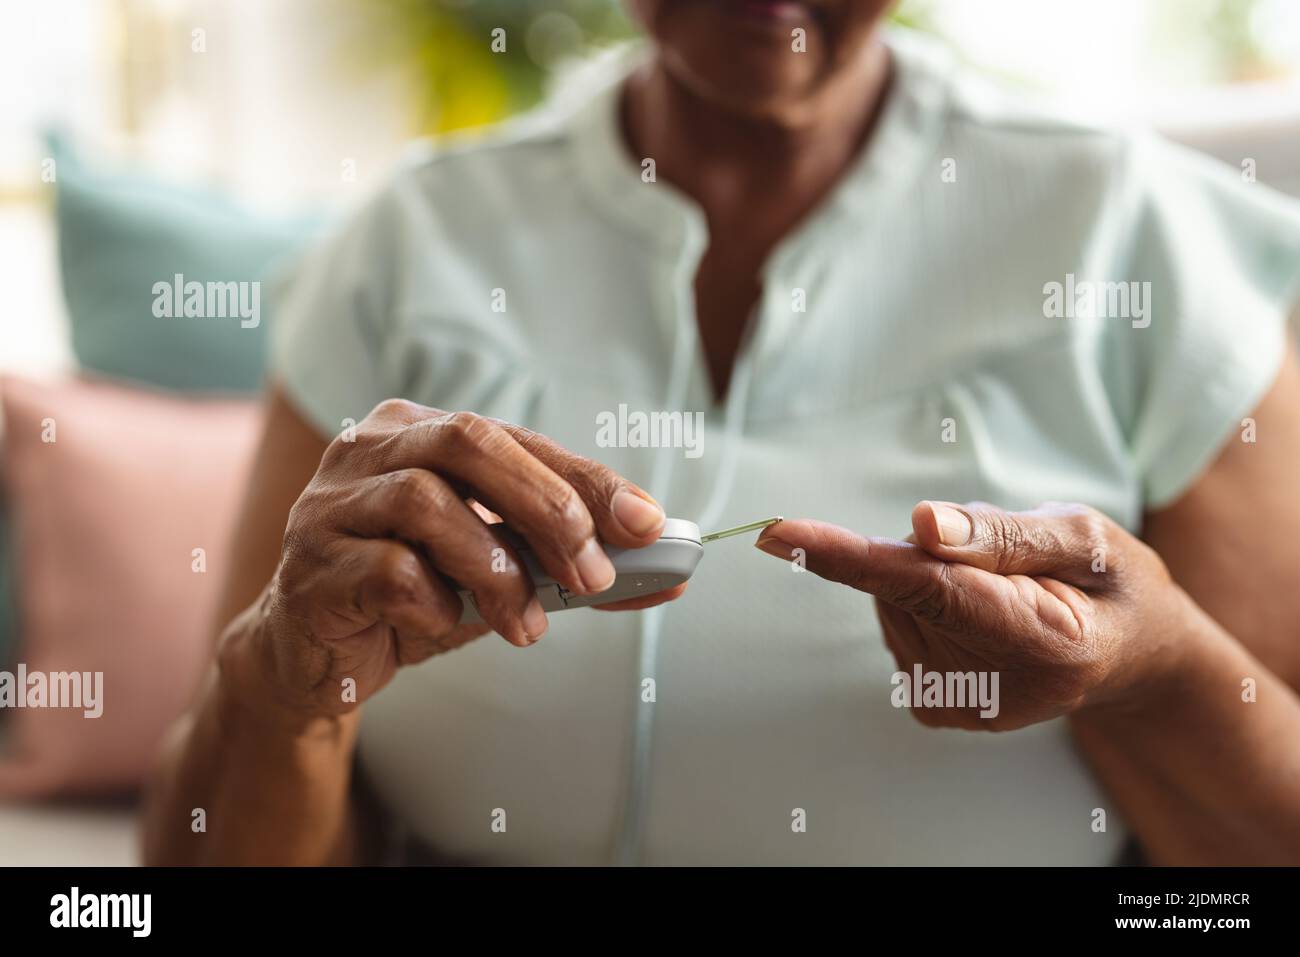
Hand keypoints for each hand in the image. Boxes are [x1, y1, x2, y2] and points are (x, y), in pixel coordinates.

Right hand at [222, 399, 683, 720]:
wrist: (313, 657)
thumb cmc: (413, 595)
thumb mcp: (499, 573)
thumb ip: (568, 565)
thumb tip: (666, 573)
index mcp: (419, 430)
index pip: (516, 438)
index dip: (587, 478)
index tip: (647, 523)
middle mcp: (369, 447)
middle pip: (470, 444)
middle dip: (548, 508)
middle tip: (593, 575)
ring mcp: (330, 502)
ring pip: (426, 502)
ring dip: (496, 570)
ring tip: (526, 625)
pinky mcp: (311, 565)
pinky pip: (389, 571)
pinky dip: (436, 603)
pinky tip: (444, 624)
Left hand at [755, 501, 1197, 730]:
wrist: (1130, 655)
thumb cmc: (1111, 583)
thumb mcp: (1082, 537)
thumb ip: (1001, 534)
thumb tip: (921, 527)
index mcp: (1040, 641)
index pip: (923, 587)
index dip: (846, 557)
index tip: (779, 535)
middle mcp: (989, 688)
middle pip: (906, 581)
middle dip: (936, 548)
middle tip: (1011, 557)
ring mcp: (957, 705)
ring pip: (894, 597)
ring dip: (934, 574)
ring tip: (1005, 587)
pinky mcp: (934, 706)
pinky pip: (896, 621)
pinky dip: (925, 602)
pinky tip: (980, 613)